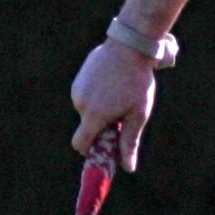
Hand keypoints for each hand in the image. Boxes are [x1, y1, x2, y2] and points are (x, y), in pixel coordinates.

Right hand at [70, 41, 160, 170]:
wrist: (130, 46)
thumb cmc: (137, 82)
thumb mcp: (137, 114)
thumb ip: (129, 142)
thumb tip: (127, 167)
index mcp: (94, 115)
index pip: (80, 144)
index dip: (90, 151)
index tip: (104, 147)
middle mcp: (80, 103)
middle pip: (87, 127)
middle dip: (100, 127)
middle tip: (121, 115)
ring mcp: (77, 89)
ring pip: (86, 111)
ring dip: (99, 111)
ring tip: (118, 95)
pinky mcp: (78, 79)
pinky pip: (85, 97)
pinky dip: (96, 97)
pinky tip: (111, 85)